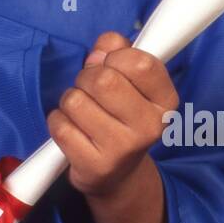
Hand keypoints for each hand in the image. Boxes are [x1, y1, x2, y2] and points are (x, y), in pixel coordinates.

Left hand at [46, 31, 178, 198]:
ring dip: (70, 100)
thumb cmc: (120, 114)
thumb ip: (117, 50)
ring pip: (75, 100)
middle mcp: (150, 126)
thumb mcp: (129, 81)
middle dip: (86, 77)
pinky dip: (58, 121)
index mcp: (165, 101)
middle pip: (103, 79)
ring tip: (83, 111)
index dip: (115, 56)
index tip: (111, 65)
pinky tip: (73, 129)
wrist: (117, 173)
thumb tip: (100, 49)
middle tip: (91, 90)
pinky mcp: (94, 165)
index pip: (140, 62)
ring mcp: (123, 148)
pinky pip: (60, 125)